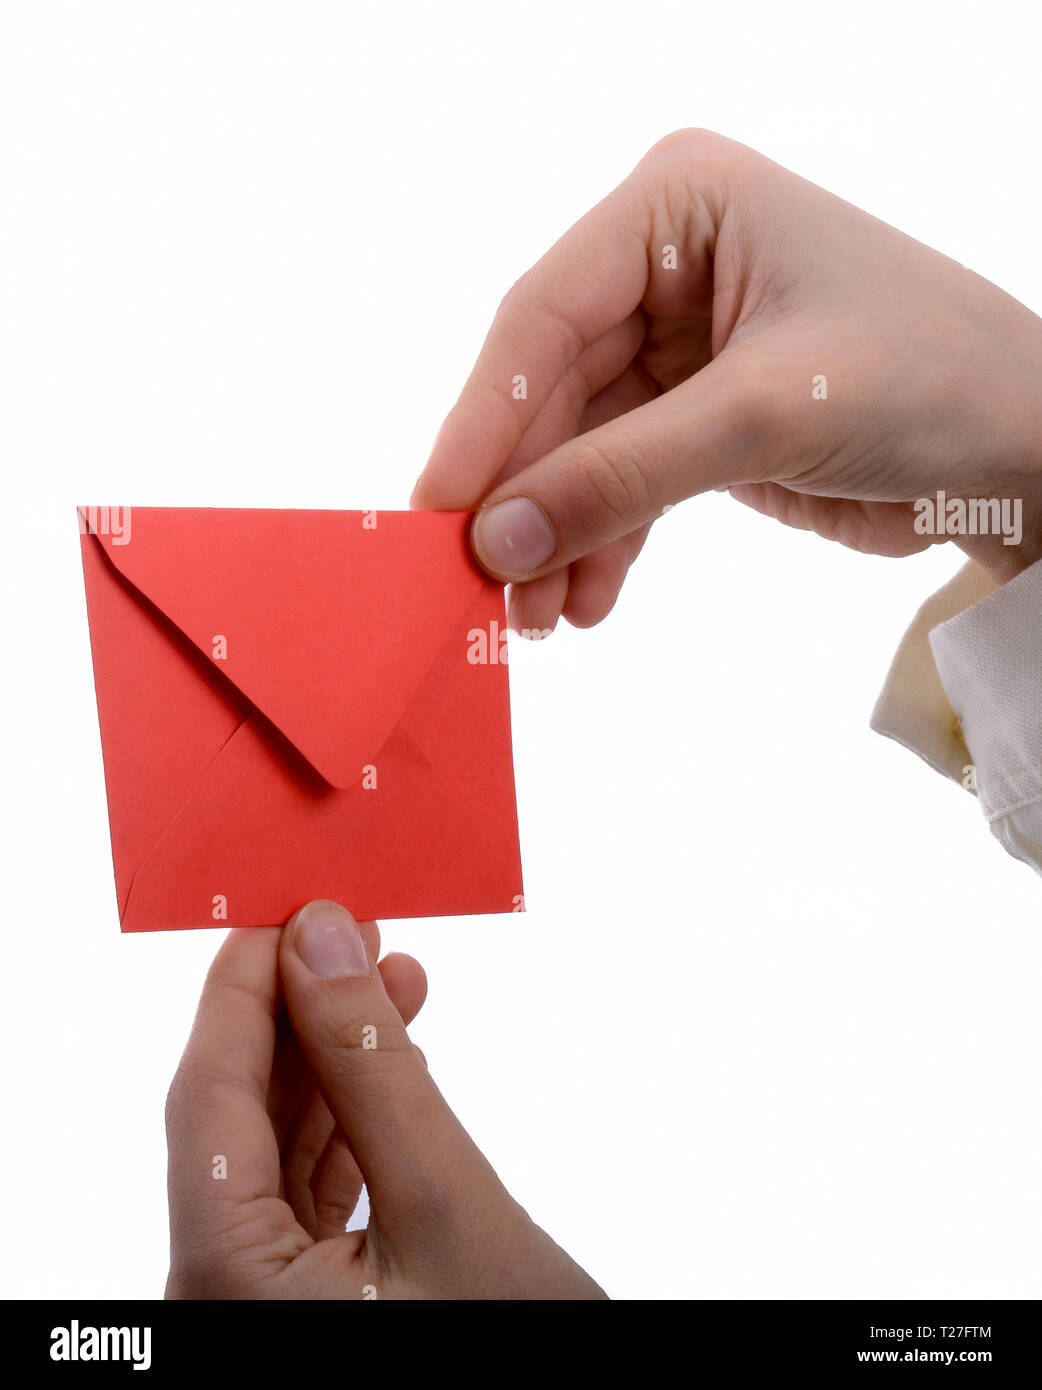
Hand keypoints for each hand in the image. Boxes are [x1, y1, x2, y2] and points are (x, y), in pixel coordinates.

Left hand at [165, 900, 603, 1299]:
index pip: (204, 1097)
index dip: (239, 988)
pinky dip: (356, 1114)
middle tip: (346, 926)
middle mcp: (219, 1297)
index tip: (279, 907)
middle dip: (296, 1011)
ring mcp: (262, 1304)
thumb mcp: (445, 1199)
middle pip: (237, 1115)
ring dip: (335, 1056)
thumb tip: (324, 942)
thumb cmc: (511, 1351)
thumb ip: (373, 1065)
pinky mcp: (309, 1304)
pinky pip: (312, 1184)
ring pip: (277, 1144)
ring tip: (391, 974)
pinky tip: (396, 1056)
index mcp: (220, 1287)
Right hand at [413, 128, 1041, 627]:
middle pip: (552, 391)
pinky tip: (586, 602)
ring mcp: (679, 344)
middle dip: (525, 497)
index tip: (440, 512)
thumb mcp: (762, 414)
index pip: (543, 315)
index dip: (484, 420)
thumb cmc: (927, 378)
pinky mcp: (697, 417)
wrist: (1025, 447)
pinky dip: (602, 544)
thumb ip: (620, 475)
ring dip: (557, 537)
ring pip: (581, 449)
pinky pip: (623, 483)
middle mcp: (666, 265)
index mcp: (676, 209)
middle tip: (481, 590)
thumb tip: (495, 542)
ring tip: (534, 622)